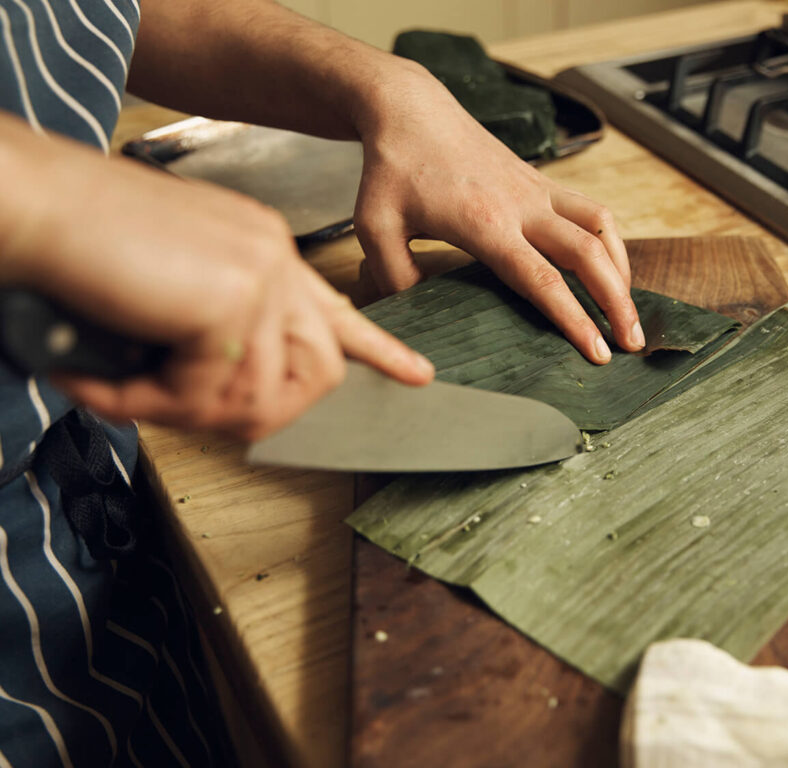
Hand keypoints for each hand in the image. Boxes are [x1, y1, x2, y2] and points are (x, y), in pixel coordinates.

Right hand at [1, 115, 432, 439]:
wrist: (36, 201)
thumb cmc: (86, 242)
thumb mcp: (173, 284)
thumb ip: (217, 327)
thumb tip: (227, 387)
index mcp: (267, 250)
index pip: (339, 309)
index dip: (379, 349)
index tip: (416, 376)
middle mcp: (276, 258)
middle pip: (318, 371)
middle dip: (258, 413)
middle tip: (189, 415)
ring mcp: (262, 274)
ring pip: (263, 393)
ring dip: (186, 412)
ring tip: (126, 394)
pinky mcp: (233, 297)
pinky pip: (210, 393)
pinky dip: (150, 405)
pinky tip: (104, 383)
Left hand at [351, 60, 643, 364]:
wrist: (411, 111)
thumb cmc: (392, 169)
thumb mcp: (374, 226)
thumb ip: (393, 276)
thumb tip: (413, 315)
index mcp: (485, 223)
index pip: (542, 279)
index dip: (575, 319)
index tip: (598, 353)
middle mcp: (522, 206)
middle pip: (588, 255)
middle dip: (617, 303)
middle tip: (632, 344)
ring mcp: (537, 190)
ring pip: (601, 227)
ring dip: (622, 270)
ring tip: (628, 311)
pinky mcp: (541, 181)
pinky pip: (591, 211)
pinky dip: (611, 241)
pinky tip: (610, 267)